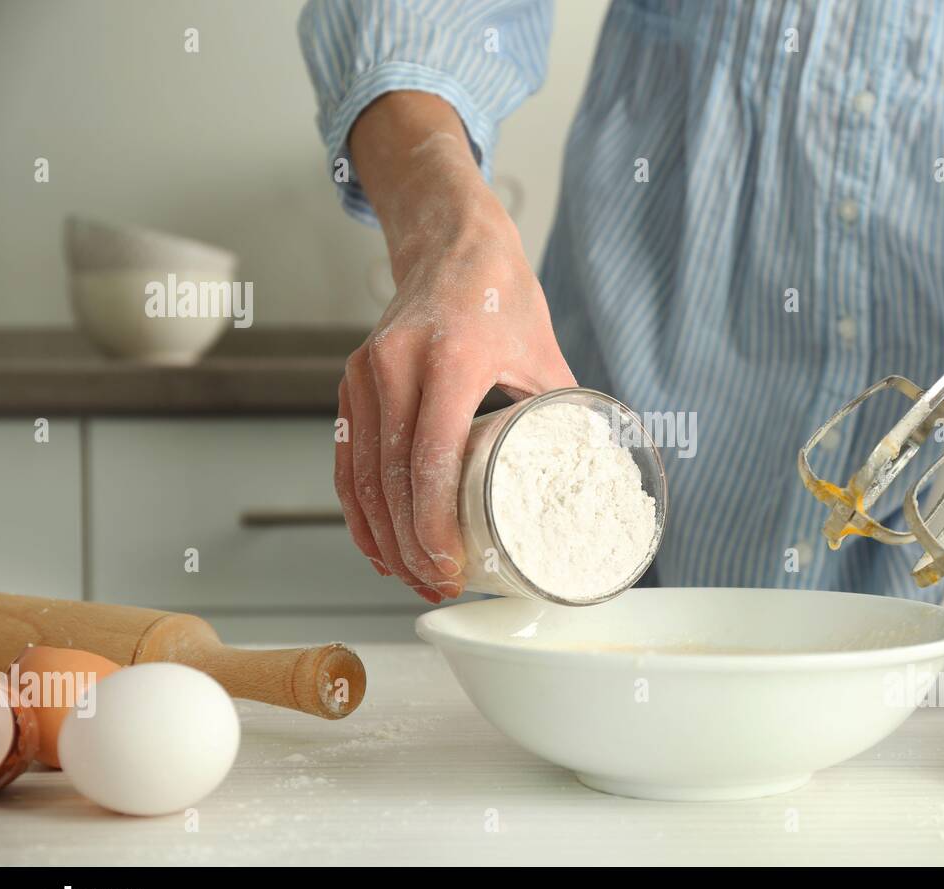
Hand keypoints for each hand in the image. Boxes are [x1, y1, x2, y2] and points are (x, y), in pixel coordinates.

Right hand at [338, 94, 575, 601]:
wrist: (452, 247)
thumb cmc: (503, 301)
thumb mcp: (546, 356)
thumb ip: (568, 418)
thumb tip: (598, 480)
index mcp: (451, 357)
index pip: (430, 457)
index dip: (434, 524)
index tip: (451, 567)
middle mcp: (396, 365)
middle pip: (390, 479)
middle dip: (410, 546)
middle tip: (440, 587)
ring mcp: (365, 375)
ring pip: (360, 477)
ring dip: (383, 538)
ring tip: (415, 578)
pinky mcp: (350, 387)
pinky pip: (345, 461)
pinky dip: (358, 510)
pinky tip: (377, 545)